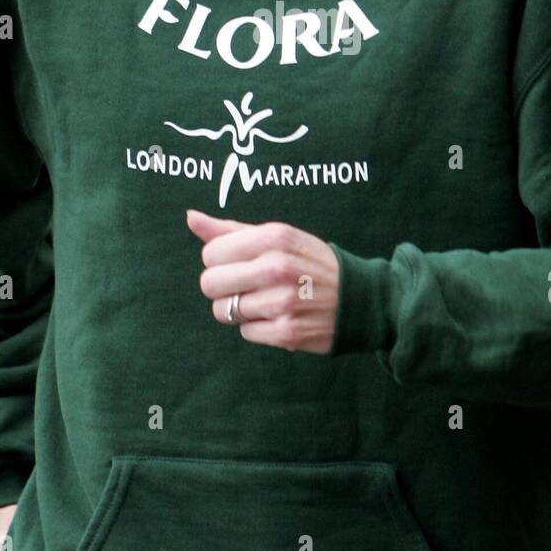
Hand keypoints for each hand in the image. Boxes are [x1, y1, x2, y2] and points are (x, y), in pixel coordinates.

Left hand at [186, 208, 340, 353]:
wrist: (359, 298)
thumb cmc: (311, 263)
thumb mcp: (278, 236)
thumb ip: (231, 229)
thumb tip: (191, 217)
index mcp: (273, 237)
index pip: (210, 253)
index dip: (220, 260)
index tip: (240, 263)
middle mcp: (276, 267)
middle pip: (209, 283)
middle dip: (222, 287)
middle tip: (246, 285)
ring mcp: (281, 302)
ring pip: (223, 311)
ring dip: (239, 308)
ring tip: (265, 301)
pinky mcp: (286, 332)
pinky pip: (245, 332)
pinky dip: (256, 327)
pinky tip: (277, 316)